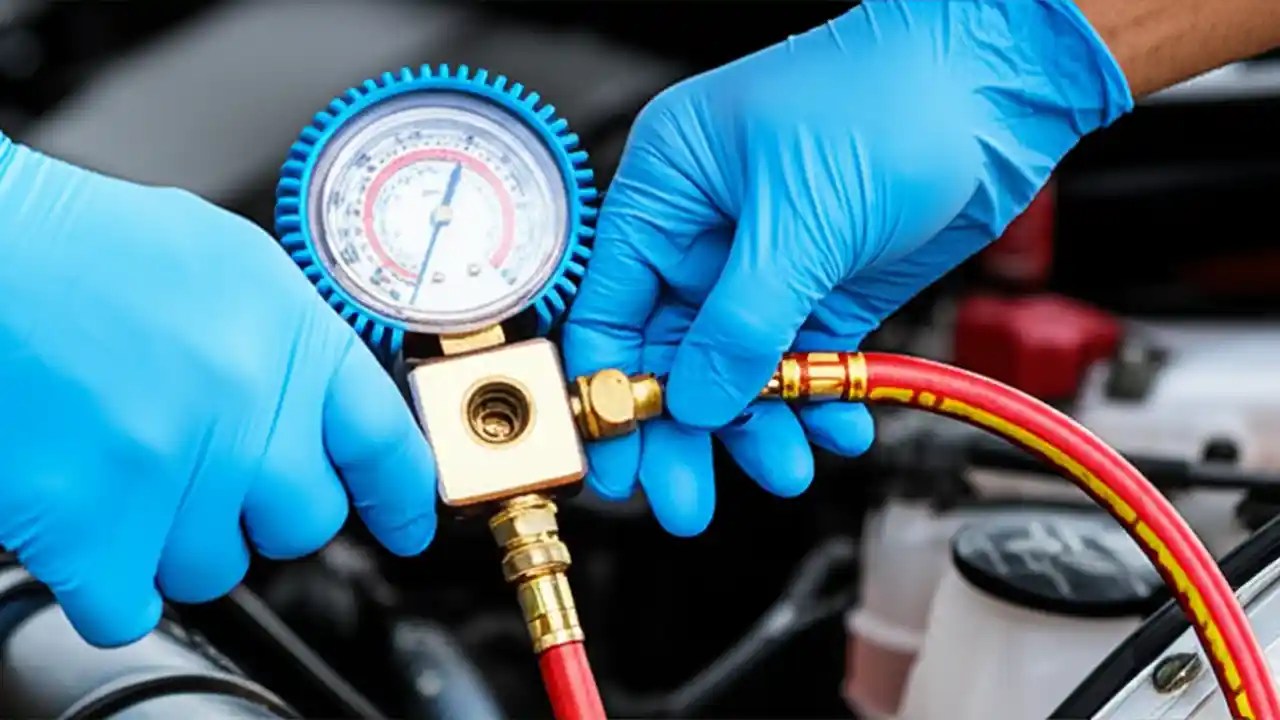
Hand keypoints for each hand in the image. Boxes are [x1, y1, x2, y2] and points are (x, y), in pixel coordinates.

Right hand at [0, 137, 436, 646]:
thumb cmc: (84, 248)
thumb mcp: (227, 263)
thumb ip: (290, 339)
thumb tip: (328, 403)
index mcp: (294, 341)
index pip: (387, 444)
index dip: (403, 495)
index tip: (407, 524)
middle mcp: (249, 410)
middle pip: (305, 523)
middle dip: (264, 509)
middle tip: (212, 472)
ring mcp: (176, 475)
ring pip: (215, 568)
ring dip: (177, 539)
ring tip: (130, 472)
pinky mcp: (94, 529)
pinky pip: (130, 608)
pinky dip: (109, 585)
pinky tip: (92, 531)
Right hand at [563, 0, 1131, 534]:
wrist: (995, 87)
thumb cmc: (890, 93)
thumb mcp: (799, 216)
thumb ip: (742, 321)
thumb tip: (699, 400)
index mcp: (668, 190)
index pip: (609, 306)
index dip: (604, 388)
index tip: (614, 457)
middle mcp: (707, 234)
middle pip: (668, 356)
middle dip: (682, 429)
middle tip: (685, 497)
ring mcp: (766, 269)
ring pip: (738, 372)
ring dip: (759, 426)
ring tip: (783, 466)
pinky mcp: (823, 294)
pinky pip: (801, 368)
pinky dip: (816, 403)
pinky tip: (835, 428)